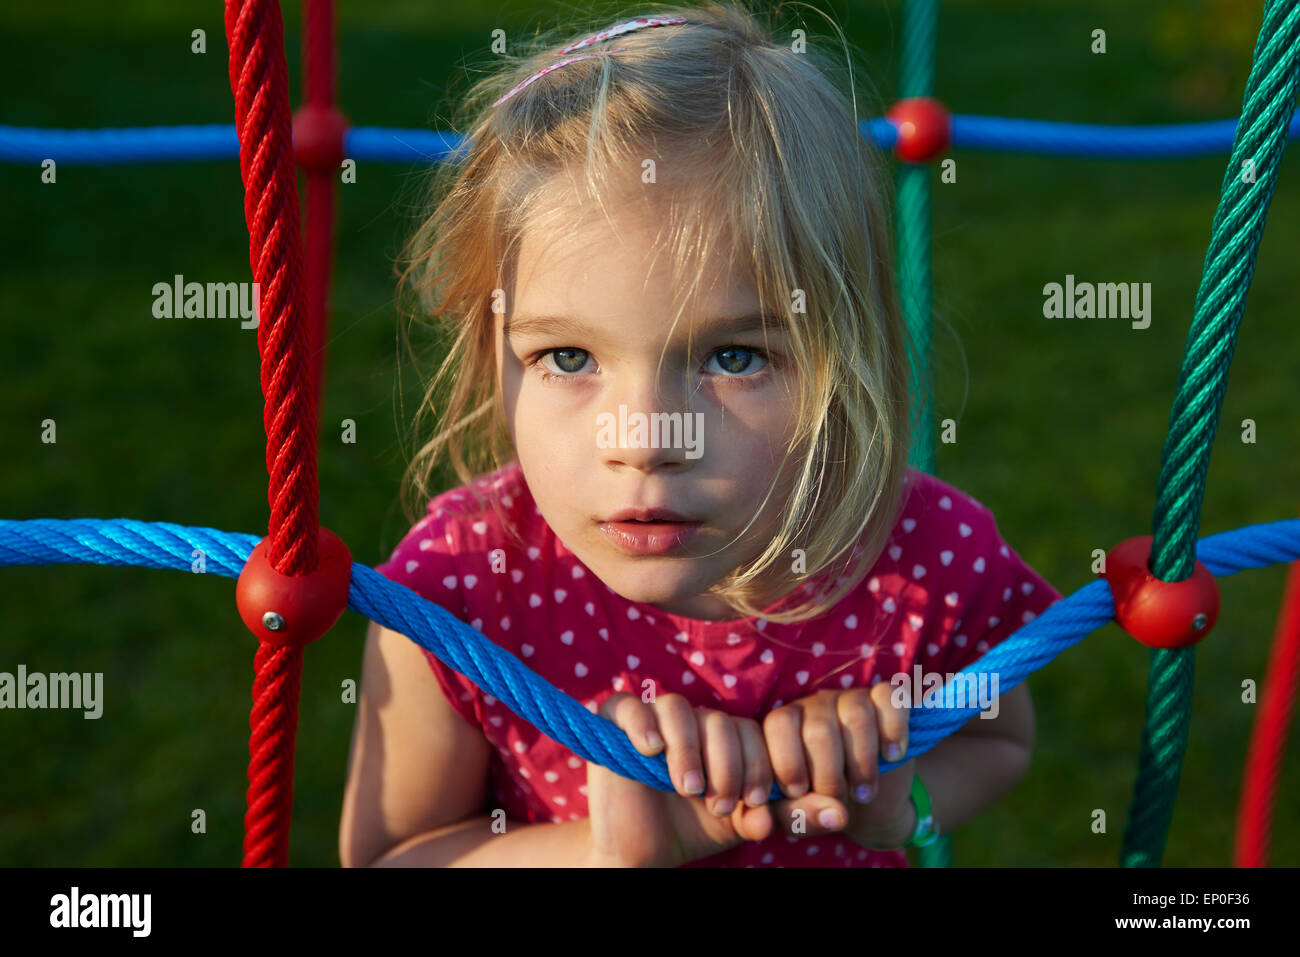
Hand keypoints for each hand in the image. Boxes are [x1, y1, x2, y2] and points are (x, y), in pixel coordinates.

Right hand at [584, 691, 774, 866]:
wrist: (639, 851)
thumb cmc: (688, 829)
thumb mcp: (729, 825)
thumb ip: (753, 817)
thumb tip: (766, 818)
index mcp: (722, 738)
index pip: (748, 730)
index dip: (757, 763)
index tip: (754, 800)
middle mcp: (691, 722)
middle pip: (717, 720)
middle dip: (726, 765)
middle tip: (719, 805)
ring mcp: (653, 719)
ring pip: (677, 708)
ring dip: (688, 749)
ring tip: (689, 788)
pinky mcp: (614, 724)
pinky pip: (628, 706)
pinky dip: (642, 723)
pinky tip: (653, 749)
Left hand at [762, 684, 916, 848]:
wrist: (866, 801)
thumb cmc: (821, 804)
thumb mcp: (801, 817)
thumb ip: (801, 817)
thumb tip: (834, 815)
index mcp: (783, 727)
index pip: (779, 724)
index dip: (789, 762)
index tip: (798, 793)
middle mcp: (813, 706)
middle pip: (820, 728)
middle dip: (830, 776)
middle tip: (838, 800)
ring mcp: (848, 699)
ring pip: (856, 715)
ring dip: (863, 763)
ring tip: (863, 793)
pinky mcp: (883, 701)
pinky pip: (889, 698)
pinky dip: (893, 729)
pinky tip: (891, 755)